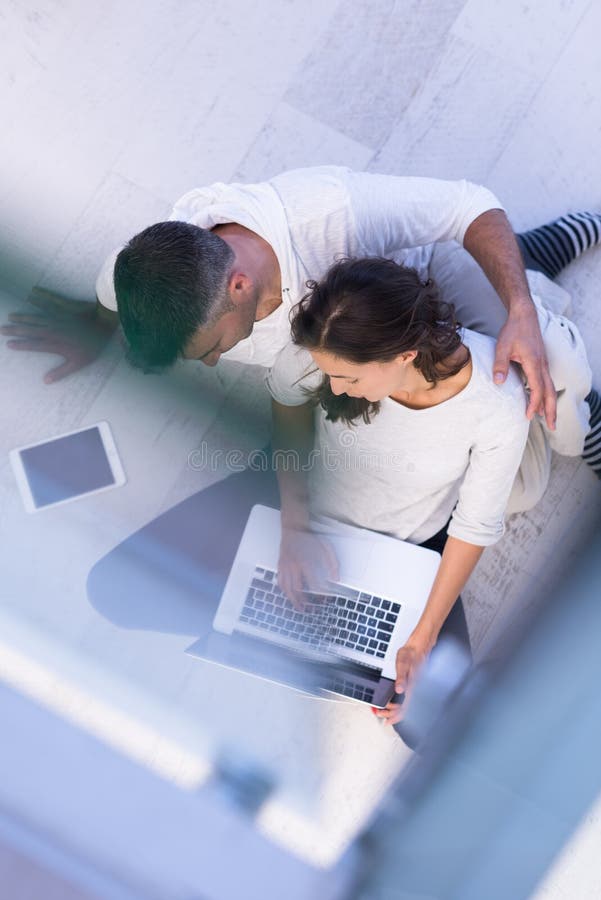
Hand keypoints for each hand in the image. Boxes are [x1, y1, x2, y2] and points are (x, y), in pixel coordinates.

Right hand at [0, 288, 116, 382]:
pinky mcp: (63, 308)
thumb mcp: (78, 363)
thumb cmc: (92, 345)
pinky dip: (39, 297)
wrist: (102, 323)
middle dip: (14, 330)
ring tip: (11, 317)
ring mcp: (57, 318)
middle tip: (1, 329)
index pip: (33, 345)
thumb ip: (61, 372)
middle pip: (29, 330)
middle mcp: (51, 330)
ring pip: (35, 317)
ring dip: (22, 317)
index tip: (8, 344)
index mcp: (54, 343)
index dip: (20, 345)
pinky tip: (31, 294)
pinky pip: (48, 302)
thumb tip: (46, 381)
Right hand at [277, 525, 338, 608]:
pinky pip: (280, 582)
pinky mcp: (280, 565)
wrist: (293, 527)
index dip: (319, 595)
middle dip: (304, 602)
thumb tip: (336, 578)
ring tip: (299, 608)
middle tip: (310, 609)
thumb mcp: (326, 547)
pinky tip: (288, 595)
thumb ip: (332, 563)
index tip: (324, 600)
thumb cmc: (309, 536)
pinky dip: (284, 591)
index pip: (313, 584)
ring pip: (287, 588)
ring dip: (293, 600)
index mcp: (305, 562)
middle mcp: (293, 566)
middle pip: (297, 590)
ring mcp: (285, 566)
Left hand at [372, 642, 426, 725]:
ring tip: (384, 709)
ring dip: (394, 709)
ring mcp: (415, 687)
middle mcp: (415, 688)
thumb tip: (400, 690)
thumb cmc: (411, 653)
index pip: (406, 708)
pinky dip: (398, 702)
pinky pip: (406, 698)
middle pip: (405, 709)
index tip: (387, 721)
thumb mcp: (403, 663)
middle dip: (392, 714)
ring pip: (406, 704)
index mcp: (413, 686)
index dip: (396, 717)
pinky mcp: (414, 685)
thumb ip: (401, 677)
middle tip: (380, 714)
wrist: (419, 646)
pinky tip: (393, 701)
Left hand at [493, 307, 555, 429]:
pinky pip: (547, 382)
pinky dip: (547, 394)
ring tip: (548, 418)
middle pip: (550, 392)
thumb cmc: (513, 330)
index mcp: (534, 363)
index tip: (529, 416)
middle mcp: (542, 365)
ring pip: (551, 388)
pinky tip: (541, 400)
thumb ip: (500, 365)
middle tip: (552, 427)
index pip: (538, 389)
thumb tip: (498, 383)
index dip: (534, 404)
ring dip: (550, 404)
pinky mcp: (541, 362)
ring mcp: (543, 364)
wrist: (524, 315)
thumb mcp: (502, 347)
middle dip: (551, 410)